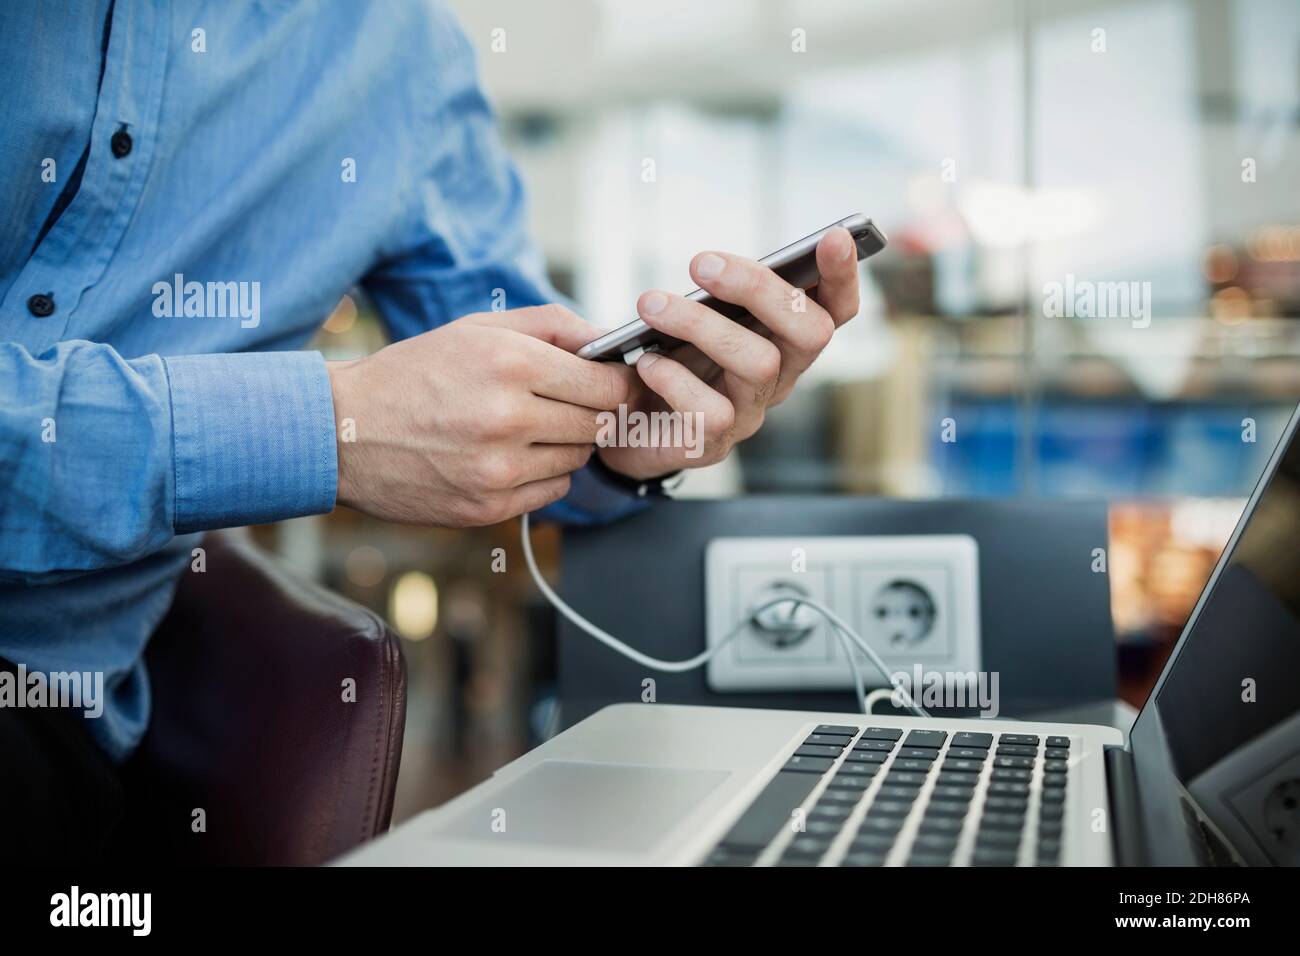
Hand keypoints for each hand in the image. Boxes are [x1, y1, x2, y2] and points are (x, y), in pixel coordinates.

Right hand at [329, 305, 631, 525]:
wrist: (345, 432)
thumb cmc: (416, 372)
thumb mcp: (478, 329)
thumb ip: (552, 326)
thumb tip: (611, 340)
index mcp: (511, 363)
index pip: (609, 384)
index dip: (621, 381)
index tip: (616, 380)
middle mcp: (509, 418)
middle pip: (600, 423)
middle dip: (594, 410)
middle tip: (570, 401)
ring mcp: (499, 469)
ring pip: (579, 457)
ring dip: (567, 442)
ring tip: (527, 425)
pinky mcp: (489, 507)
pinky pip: (553, 489)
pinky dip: (543, 472)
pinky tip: (509, 454)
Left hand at [596, 227, 860, 479]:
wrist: (617, 421)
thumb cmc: (663, 356)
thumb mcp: (686, 317)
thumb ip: (706, 293)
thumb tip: (705, 267)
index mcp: (782, 339)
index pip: (833, 309)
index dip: (842, 275)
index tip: (833, 235)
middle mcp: (779, 376)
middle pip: (810, 332)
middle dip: (761, 288)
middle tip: (701, 263)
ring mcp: (750, 412)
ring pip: (759, 363)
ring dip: (701, 325)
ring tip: (651, 305)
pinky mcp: (713, 443)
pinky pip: (711, 412)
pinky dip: (675, 379)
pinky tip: (645, 362)